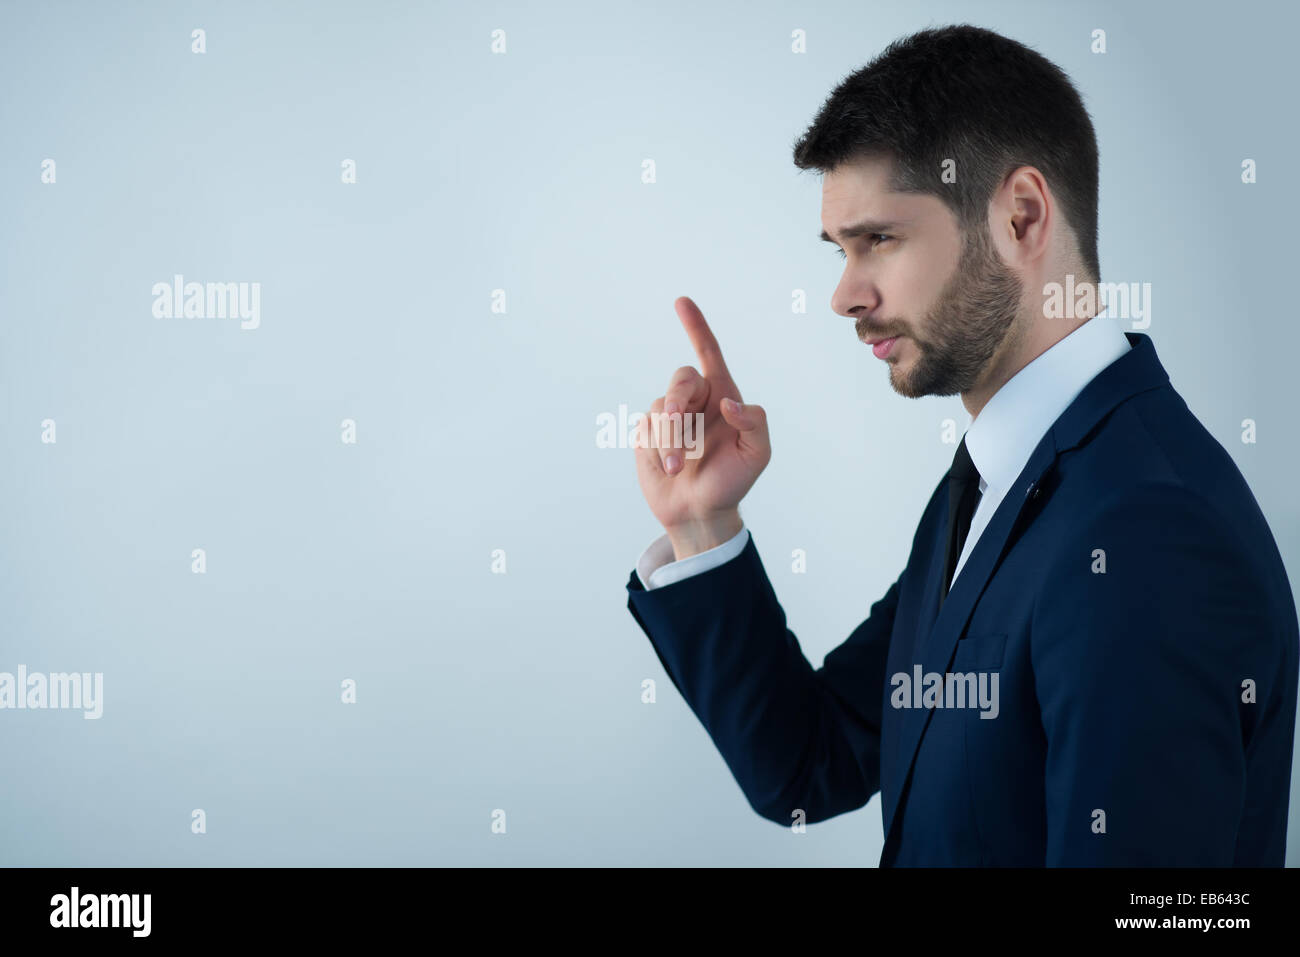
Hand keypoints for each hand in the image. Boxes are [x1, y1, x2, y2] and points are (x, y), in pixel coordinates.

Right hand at [634, 296, 771, 559]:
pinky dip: (658, 449)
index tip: (682, 302)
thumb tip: (729, 402)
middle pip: (681, 380)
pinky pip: (646, 428)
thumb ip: (754, 423)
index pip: (708, 353)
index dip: (696, 327)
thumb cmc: (732, 481)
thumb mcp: (757, 454)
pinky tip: (669, 467)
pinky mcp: (648, 434)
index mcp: (722, 396)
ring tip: (679, 467)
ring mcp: (669, 417)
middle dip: (679, 401)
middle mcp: (695, 401)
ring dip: (671, 441)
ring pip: (661, 409)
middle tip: (679, 426)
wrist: (700, 513)